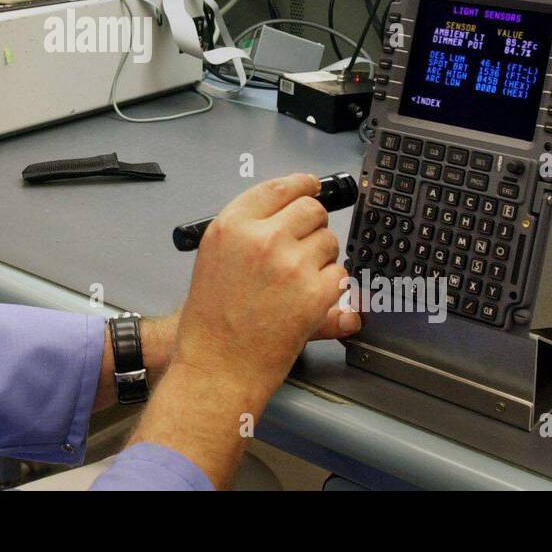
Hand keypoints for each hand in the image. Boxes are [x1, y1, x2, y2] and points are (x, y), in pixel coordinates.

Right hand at [175, 173, 359, 404]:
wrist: (218, 366)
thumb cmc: (212, 319)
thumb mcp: (214, 258)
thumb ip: (250, 229)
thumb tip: (297, 203)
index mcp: (232, 226)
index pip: (279, 187)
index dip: (302, 185)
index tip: (312, 187)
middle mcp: (262, 238)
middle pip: (311, 210)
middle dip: (312, 227)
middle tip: (300, 251)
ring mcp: (291, 264)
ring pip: (330, 242)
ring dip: (321, 259)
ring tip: (295, 285)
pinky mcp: (315, 292)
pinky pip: (340, 275)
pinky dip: (330, 288)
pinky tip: (304, 303)